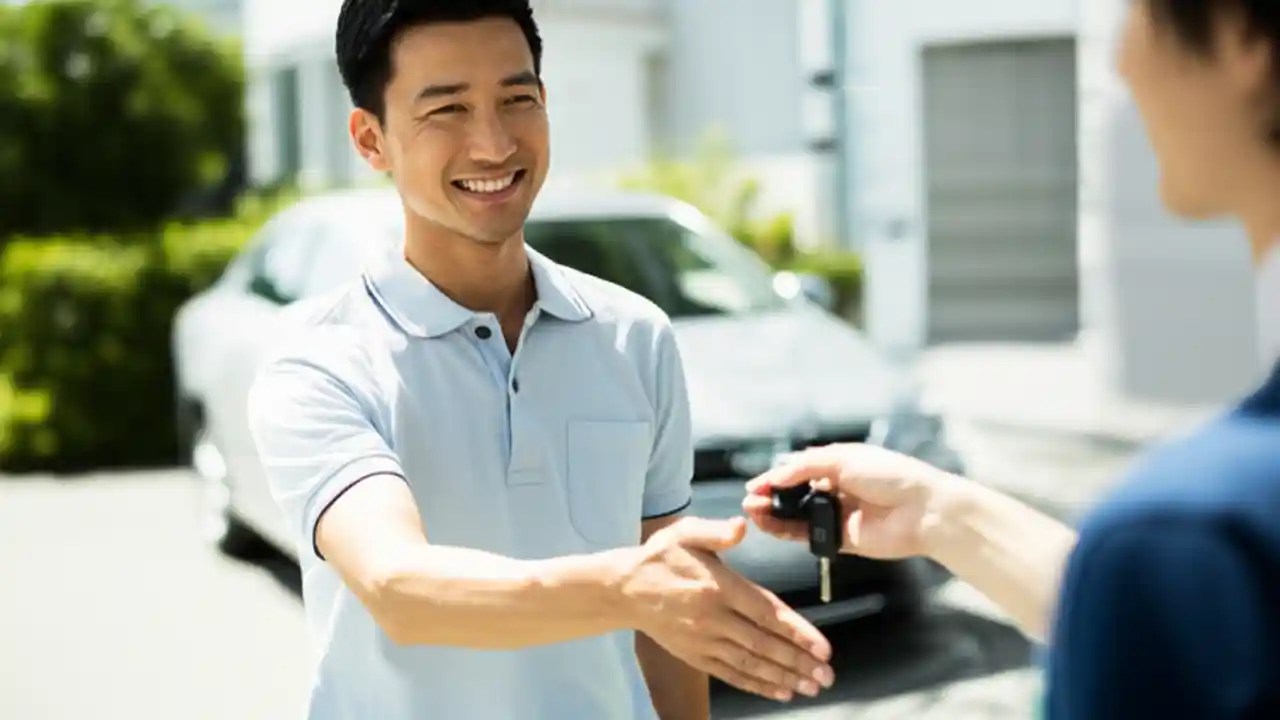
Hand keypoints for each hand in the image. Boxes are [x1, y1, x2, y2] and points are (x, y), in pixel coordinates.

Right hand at [618, 516, 834, 701]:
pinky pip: (730, 672)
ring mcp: (704, 640)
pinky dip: (756, 684)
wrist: (624, 589)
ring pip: (750, 662)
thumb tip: (741, 526)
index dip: (796, 632)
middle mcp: (713, 618)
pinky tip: (778, 690)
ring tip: (810, 686)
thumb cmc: (660, 558)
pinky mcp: (695, 654)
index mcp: (718, 587)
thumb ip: (716, 531)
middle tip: (825, 676)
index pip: (765, 612)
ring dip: (783, 676)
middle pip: (763, 643)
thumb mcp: (685, 533)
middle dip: (798, 662)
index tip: (821, 647)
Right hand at [742, 443, 959, 560]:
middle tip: (750, 502)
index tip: (754, 486)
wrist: (923, 510)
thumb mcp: (843, 459)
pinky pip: (809, 537)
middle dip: (770, 497)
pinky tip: (771, 528)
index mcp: (838, 466)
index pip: (797, 471)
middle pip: (794, 495)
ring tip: (753, 514)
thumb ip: (805, 467)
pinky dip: (788, 533)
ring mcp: (838, 516)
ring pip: (797, 517)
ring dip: (773, 516)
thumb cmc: (890, 475)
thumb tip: (776, 475)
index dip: (775, 477)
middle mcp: (836, 490)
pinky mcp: (842, 540)